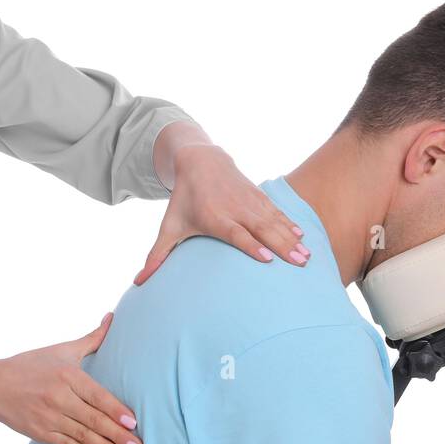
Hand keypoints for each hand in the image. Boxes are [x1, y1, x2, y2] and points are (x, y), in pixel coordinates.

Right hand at [0, 313, 142, 443]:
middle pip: (94, 420)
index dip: (116, 410)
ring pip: (82, 436)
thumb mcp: (61, 350)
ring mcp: (48, 417)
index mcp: (67, 375)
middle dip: (118, 435)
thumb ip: (91, 339)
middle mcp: (58, 397)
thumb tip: (112, 317)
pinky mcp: (39, 432)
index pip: (97, 396)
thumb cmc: (30, 365)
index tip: (134, 422)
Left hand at [133, 144, 309, 285]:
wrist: (200, 161)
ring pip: (273, 221)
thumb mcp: (169, 226)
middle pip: (261, 228)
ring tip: (306, 256)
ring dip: (291, 238)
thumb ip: (157, 255)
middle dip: (281, 245)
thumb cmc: (183, 200)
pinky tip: (302, 236)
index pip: (235, 233)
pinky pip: (277, 211)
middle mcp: (235, 208)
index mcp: (214, 217)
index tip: (266, 259)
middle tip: (298, 263)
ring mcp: (249, 201)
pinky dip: (290, 223)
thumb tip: (138, 282)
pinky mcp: (258, 196)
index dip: (250, 245)